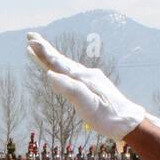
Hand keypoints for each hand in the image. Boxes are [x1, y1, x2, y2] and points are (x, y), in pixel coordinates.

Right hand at [27, 32, 159, 140]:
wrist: (129, 122)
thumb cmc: (108, 117)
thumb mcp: (87, 106)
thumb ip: (70, 89)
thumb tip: (50, 75)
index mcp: (82, 78)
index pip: (58, 63)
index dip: (43, 53)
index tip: (30, 41)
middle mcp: (86, 74)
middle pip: (61, 60)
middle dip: (45, 49)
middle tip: (31, 36)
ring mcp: (92, 78)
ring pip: (67, 65)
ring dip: (53, 57)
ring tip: (42, 50)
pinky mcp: (95, 84)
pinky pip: (74, 71)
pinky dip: (63, 66)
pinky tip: (63, 68)